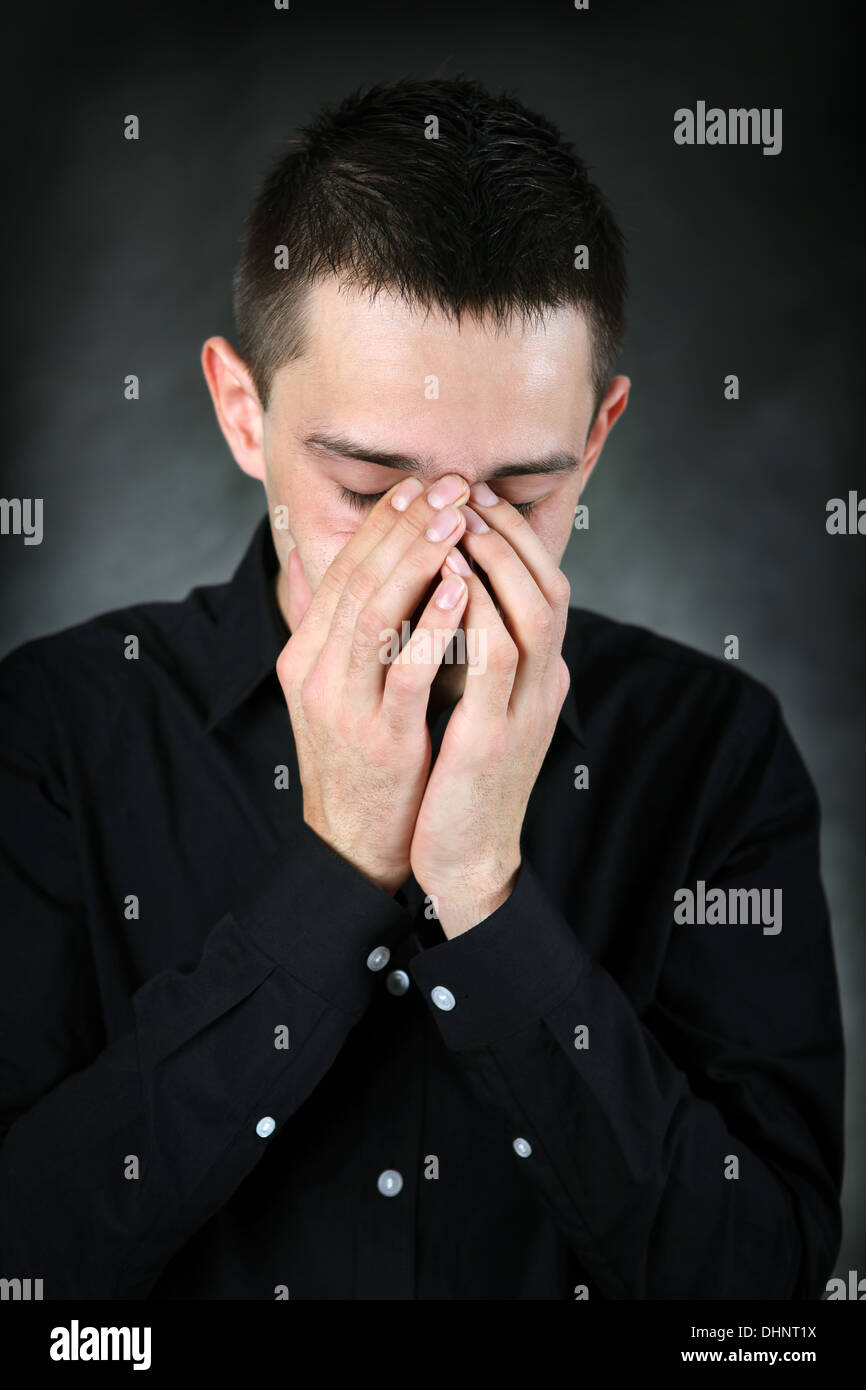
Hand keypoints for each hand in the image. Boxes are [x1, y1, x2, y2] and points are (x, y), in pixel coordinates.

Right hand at [276, 473, 473, 894]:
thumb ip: (345, 630)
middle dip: (403, 527)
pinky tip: (460, 589)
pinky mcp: (379, 737)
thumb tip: (347, 564)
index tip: (418, 486)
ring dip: (417, 560)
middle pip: (357, 580)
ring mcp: (343, 705)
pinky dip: (432, 624)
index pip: (342, 572)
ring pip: (374, 613)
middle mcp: (315, 672)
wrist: (354, 842)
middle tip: (444, 484)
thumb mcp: (340, 688)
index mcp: (305, 655)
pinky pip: (404, 670)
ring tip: (454, 519)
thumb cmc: (362, 759)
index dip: (380, 526)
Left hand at [409, 484, 571, 934]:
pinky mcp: (493, 737)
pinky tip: (449, 577)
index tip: (473, 497)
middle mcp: (544, 687)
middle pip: (548, 586)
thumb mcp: (475, 708)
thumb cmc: (460, 783)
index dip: (513, 538)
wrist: (466, 860)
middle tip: (467, 489)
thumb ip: (473, 656)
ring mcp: (525, 711)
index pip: (543, 588)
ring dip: (495, 559)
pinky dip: (477, 610)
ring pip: (531, 613)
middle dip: (508, 532)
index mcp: (540, 679)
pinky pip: (496, 658)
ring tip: (457, 516)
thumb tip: (449, 596)